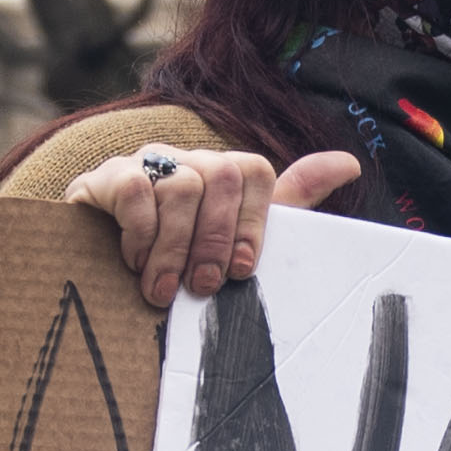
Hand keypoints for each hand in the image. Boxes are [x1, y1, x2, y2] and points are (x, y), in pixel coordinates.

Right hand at [65, 142, 368, 306]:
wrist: (100, 273)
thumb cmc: (178, 263)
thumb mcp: (235, 242)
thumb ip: (288, 205)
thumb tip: (350, 163)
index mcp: (224, 174)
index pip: (256, 172)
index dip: (254, 223)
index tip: (242, 272)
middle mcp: (188, 159)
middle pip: (223, 177)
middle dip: (216, 241)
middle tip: (203, 288)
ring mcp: (146, 163)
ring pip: (181, 185)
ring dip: (174, 249)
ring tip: (162, 290)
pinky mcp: (105, 176)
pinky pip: (135, 188)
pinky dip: (140, 234)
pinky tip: (134, 263)